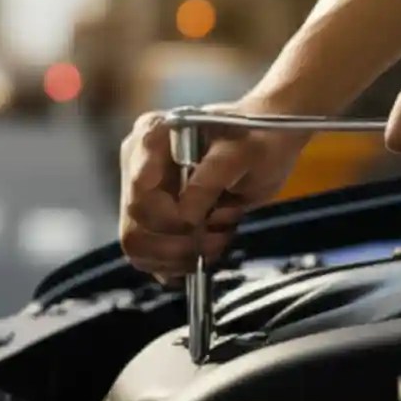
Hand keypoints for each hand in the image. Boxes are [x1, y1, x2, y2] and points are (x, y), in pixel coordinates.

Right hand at [119, 98, 307, 280]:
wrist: (266, 146)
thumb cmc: (255, 137)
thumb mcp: (242, 151)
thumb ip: (210, 179)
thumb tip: (184, 217)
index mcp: (151, 135)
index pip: (138, 189)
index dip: (165, 216)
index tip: (195, 222)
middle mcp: (139, 166)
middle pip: (134, 226)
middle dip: (176, 242)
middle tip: (213, 237)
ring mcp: (145, 197)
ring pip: (138, 248)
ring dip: (180, 257)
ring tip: (215, 242)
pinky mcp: (155, 221)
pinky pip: (151, 259)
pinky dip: (178, 265)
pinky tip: (204, 252)